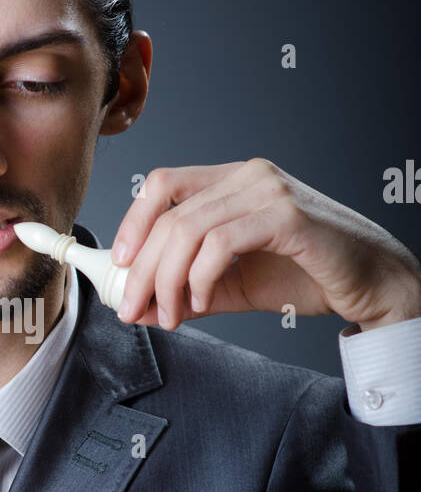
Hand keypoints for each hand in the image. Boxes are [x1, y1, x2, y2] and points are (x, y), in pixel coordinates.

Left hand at [112, 159, 420, 331]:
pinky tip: (204, 303)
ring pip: (187, 229)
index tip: (118, 266)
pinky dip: (201, 279)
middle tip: (132, 309)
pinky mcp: (286, 216)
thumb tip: (138, 303)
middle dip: (141, 270)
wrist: (372, 284)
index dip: (132, 223)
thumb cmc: (309, 276)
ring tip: (171, 315)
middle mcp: (249, 176)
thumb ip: (187, 288)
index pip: (162, 185)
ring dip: (167, 281)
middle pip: (168, 214)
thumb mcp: (234, 283)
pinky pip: (220, 243)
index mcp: (233, 181)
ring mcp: (268, 191)